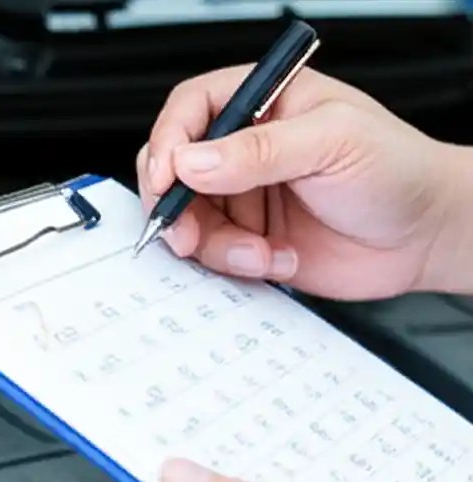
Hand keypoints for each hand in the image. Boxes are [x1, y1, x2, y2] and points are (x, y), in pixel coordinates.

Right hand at [136, 64, 472, 299]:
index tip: (168, 177)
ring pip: (188, 219)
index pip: (191, 109)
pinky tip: (277, 259)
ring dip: (214, 244)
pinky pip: (212, 254)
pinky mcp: (248, 239)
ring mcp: (244, 196)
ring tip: (259, 252)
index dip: (169, 142)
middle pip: (174, 168)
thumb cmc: (398, 170)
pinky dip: (235, 264)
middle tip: (186, 231)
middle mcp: (245, 149)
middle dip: (175, 204)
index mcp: (262, 103)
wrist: (426, 238)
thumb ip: (260, 151)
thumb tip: (192, 161)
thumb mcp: (333, 142)